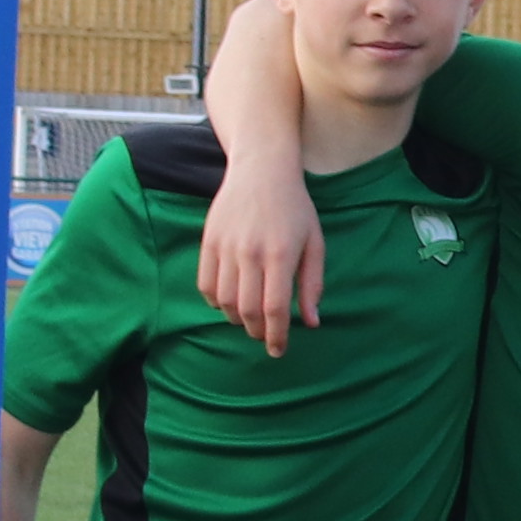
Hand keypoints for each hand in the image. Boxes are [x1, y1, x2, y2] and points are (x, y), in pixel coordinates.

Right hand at [199, 153, 325, 353]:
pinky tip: (230, 302)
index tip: (278, 350)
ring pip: (224, 301)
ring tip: (248, 320)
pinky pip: (206, 285)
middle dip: (256, 331)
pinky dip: (216, 302)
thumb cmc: (295, 208)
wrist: (262, 170)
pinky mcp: (208, 242)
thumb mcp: (315, 243)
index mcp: (281, 254)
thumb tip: (311, 323)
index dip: (275, 336)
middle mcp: (251, 252)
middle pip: (247, 310)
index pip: (274, 308)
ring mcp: (226, 247)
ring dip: (236, 319)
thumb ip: (312, 284)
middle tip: (264, 336)